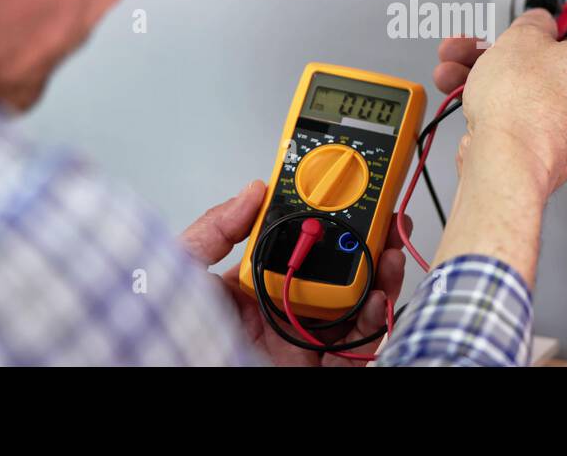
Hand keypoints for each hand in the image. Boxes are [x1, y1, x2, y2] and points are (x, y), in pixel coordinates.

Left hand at [180, 180, 409, 365]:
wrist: (183, 374)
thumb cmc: (176, 335)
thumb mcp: (185, 270)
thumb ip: (215, 230)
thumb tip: (252, 192)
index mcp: (254, 286)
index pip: (300, 246)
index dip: (327, 221)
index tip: (346, 196)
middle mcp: (284, 311)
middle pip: (338, 273)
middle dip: (367, 246)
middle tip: (385, 219)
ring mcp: (305, 340)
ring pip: (358, 305)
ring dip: (381, 276)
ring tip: (390, 251)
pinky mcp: (322, 369)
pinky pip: (359, 346)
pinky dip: (375, 321)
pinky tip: (377, 296)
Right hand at [434, 9, 566, 193]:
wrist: (508, 161)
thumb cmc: (525, 105)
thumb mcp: (522, 37)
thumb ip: (533, 23)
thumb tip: (538, 23)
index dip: (542, 34)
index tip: (523, 32)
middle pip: (547, 71)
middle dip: (502, 58)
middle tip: (478, 51)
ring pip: (530, 98)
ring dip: (489, 81)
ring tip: (454, 74)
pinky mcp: (552, 158)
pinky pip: (525, 125)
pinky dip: (498, 112)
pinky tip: (468, 101)